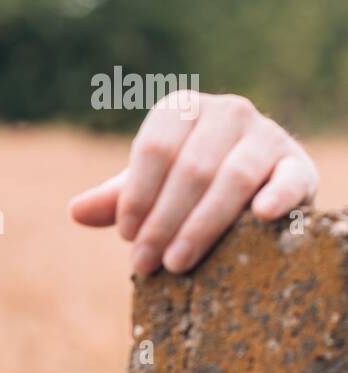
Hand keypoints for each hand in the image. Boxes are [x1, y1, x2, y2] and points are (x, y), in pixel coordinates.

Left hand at [67, 91, 318, 276]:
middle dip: (163, 221)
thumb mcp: (149, 186)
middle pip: (190, 169)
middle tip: (145, 263)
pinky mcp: (298, 162)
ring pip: (232, 178)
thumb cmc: (188, 183)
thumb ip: (116, 197)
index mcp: (182, 109)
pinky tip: (262, 217)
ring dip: (201, 224)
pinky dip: (277, 195)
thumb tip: (74, 211)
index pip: (154, 148)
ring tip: (176, 262)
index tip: (126, 236)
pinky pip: (289, 177)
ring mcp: (267, 134)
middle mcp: (227, 112)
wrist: (253, 182)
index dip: (137, 194)